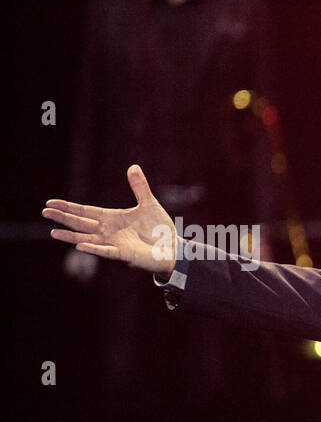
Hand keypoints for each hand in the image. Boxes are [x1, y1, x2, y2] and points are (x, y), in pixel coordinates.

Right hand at [44, 165, 176, 275]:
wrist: (173, 249)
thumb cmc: (160, 229)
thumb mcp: (149, 204)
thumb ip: (139, 187)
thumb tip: (133, 166)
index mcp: (112, 219)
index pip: (85, 212)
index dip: (68, 207)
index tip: (50, 202)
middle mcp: (109, 231)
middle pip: (81, 223)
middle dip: (64, 218)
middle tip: (45, 212)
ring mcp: (114, 243)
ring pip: (87, 238)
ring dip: (71, 236)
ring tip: (53, 233)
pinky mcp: (124, 254)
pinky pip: (106, 251)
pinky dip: (93, 248)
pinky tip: (80, 245)